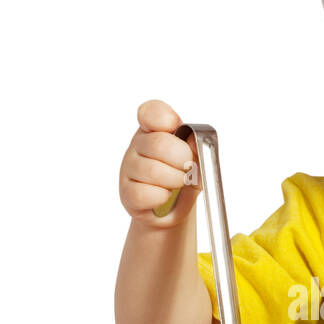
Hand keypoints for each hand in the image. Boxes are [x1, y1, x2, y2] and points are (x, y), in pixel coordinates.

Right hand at [119, 99, 198, 227]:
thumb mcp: (197, 161)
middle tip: (188, 168)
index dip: (164, 117)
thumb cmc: (184, 181)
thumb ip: (197, 148)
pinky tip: (164, 196)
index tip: (175, 126)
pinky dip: (161, 197)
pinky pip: (144, 193)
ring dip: (174, 180)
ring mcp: (129, 169)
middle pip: (159, 143)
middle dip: (182, 159)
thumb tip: (194, 141)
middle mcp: (139, 146)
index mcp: (155, 130)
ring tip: (178, 184)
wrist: (174, 211)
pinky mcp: (127, 193)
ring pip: (152, 170)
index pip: (150, 112)